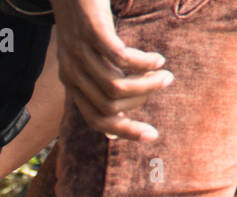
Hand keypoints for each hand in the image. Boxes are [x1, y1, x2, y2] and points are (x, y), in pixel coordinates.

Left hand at [51, 0, 172, 140]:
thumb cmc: (83, 21)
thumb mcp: (87, 56)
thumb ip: (98, 84)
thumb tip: (117, 121)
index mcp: (71, 82)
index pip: (96, 120)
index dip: (125, 131)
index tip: (152, 135)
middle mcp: (71, 72)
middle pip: (109, 106)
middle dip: (141, 101)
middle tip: (163, 83)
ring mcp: (79, 52)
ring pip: (116, 86)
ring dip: (146, 84)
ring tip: (165, 74)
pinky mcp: (92, 32)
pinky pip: (121, 58)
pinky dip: (143, 63)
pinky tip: (156, 59)